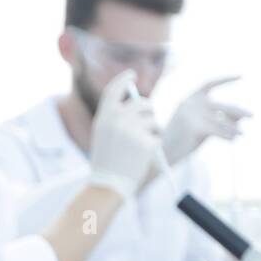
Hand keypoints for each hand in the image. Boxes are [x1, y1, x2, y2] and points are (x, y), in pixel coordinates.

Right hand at [88, 70, 166, 199]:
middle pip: (143, 103)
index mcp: (104, 117)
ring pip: (154, 120)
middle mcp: (118, 119)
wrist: (107, 186)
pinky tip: (142, 157)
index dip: (123, 79)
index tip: (132, 74)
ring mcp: (133, 130)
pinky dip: (154, 146)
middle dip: (149, 111)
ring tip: (141, 147)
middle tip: (149, 121)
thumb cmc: (105, 162)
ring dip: (153, 130)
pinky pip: (158, 136)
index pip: (114, 89)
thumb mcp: (103, 135)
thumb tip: (137, 102)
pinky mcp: (146, 142)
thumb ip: (115, 116)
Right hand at [163, 76, 250, 164]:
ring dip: (233, 127)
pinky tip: (234, 139)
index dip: (225, 79)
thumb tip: (242, 117)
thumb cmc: (181, 140)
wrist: (161, 155)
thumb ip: (218, 119)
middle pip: (220, 105)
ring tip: (242, 133)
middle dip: (237, 110)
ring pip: (220, 120)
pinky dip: (227, 135)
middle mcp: (190, 104)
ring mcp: (192, 115)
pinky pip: (217, 131)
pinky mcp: (195, 128)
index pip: (209, 84)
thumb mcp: (200, 125)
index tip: (241, 75)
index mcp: (188, 99)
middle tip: (252, 115)